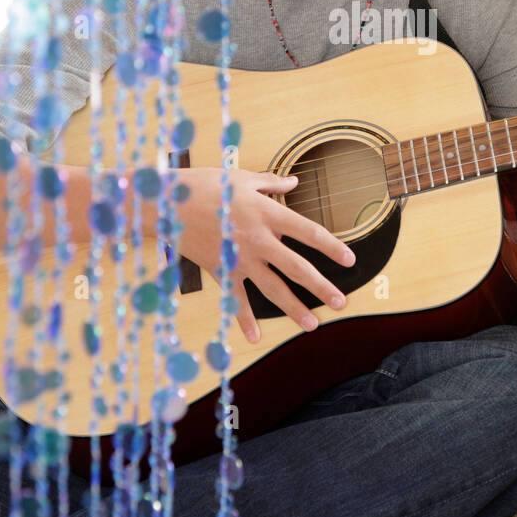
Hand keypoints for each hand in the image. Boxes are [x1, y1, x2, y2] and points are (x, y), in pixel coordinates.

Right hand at [175, 167, 355, 341]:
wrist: (165, 203)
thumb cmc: (205, 184)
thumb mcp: (242, 179)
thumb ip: (271, 183)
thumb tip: (294, 181)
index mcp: (267, 213)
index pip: (309, 232)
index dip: (332, 247)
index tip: (350, 260)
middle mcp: (258, 239)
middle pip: (297, 267)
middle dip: (321, 286)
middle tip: (341, 301)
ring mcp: (239, 258)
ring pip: (272, 288)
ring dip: (294, 308)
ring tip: (313, 324)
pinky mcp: (220, 270)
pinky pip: (236, 299)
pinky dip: (244, 320)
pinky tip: (255, 338)